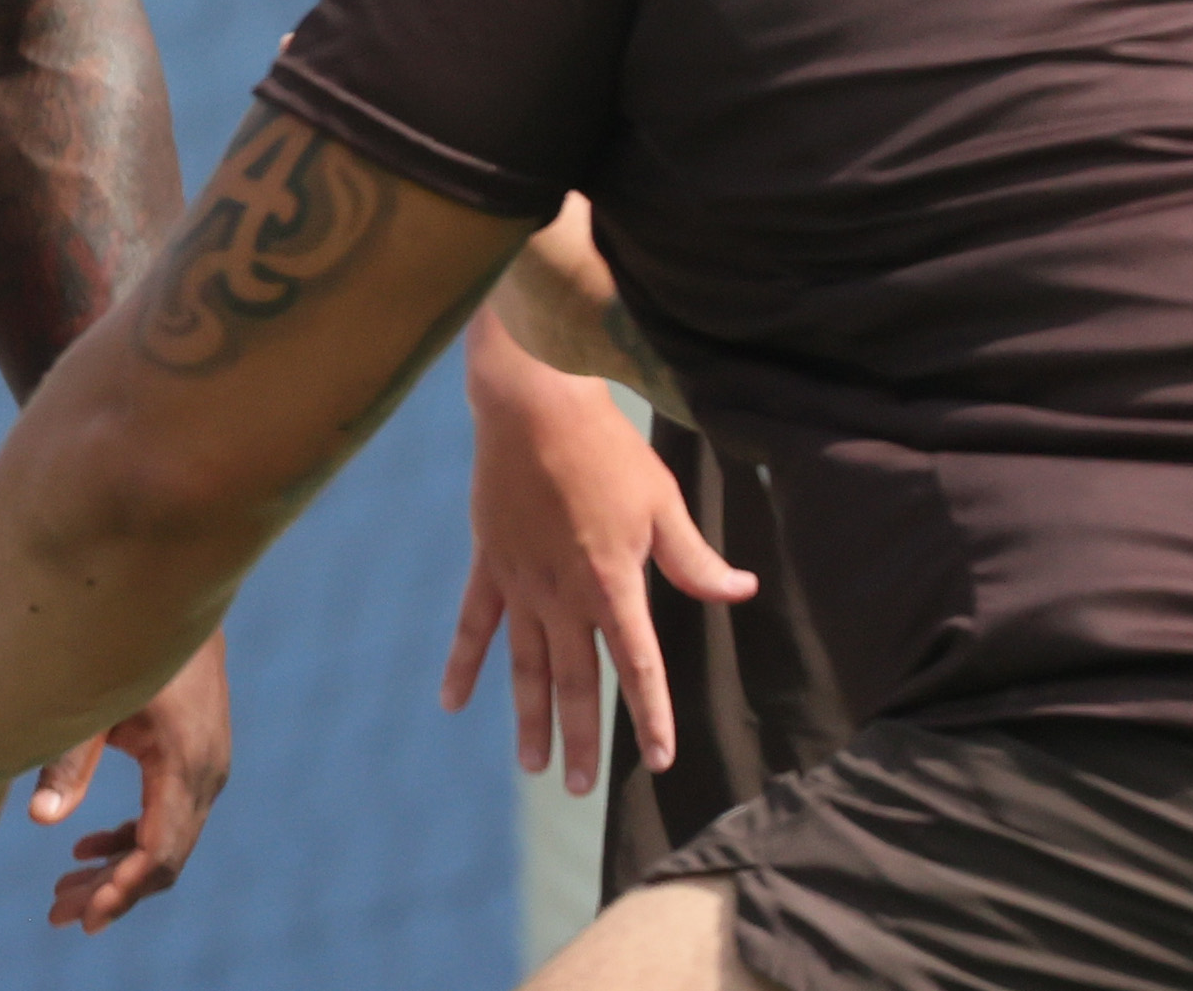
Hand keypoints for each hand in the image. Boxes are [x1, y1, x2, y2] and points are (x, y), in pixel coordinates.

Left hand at [23, 632, 229, 931]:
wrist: (171, 591)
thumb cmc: (125, 641)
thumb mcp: (92, 702)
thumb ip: (68, 761)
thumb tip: (43, 822)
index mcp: (183, 764)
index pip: (158, 854)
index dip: (120, 891)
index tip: (82, 918)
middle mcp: (205, 772)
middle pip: (162, 860)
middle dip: (111, 892)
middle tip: (58, 916)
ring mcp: (205, 766)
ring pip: (165, 843)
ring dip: (116, 871)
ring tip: (63, 893)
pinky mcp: (195, 757)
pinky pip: (167, 818)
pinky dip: (128, 841)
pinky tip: (83, 848)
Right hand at [441, 311, 752, 792]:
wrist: (533, 403)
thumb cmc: (605, 447)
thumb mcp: (662, 499)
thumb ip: (694, 557)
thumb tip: (740, 591)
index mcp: (612, 581)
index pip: (637, 664)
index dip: (649, 714)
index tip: (658, 758)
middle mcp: (563, 593)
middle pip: (575, 680)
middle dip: (581, 737)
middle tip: (580, 788)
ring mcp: (521, 582)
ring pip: (527, 666)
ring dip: (530, 718)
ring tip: (533, 767)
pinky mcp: (490, 563)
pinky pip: (475, 624)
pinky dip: (464, 665)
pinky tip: (453, 703)